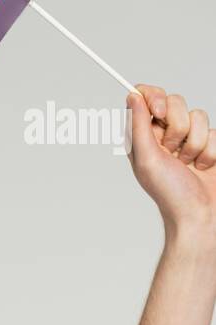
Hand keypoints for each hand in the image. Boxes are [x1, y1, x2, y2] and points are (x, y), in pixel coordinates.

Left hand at [126, 86, 215, 237]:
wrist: (198, 214)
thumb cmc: (169, 193)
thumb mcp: (146, 159)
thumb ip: (138, 126)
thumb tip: (133, 95)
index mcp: (144, 136)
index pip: (146, 96)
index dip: (155, 96)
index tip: (160, 111)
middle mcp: (164, 134)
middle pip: (175, 101)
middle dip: (177, 127)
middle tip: (173, 151)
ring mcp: (187, 138)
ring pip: (198, 115)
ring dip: (194, 143)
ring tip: (188, 164)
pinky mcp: (208, 144)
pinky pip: (214, 130)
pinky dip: (209, 150)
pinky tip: (202, 167)